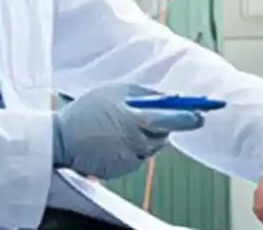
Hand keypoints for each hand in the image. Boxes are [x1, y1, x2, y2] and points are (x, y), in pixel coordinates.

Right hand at [52, 84, 204, 179]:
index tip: (204, 114)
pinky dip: (131, 148)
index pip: (173, 120)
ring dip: (143, 136)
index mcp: (136, 120)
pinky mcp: (123, 171)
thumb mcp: (114, 91)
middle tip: (141, 115)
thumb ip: (144, 93)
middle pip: (163, 135)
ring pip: (150, 147)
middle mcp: (137, 143)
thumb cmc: (86, 111)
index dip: (191, 117)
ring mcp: (130, 160)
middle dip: (160, 125)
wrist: (58, 140)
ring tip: (117, 126)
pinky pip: (136, 157)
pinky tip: (111, 140)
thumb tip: (168, 98)